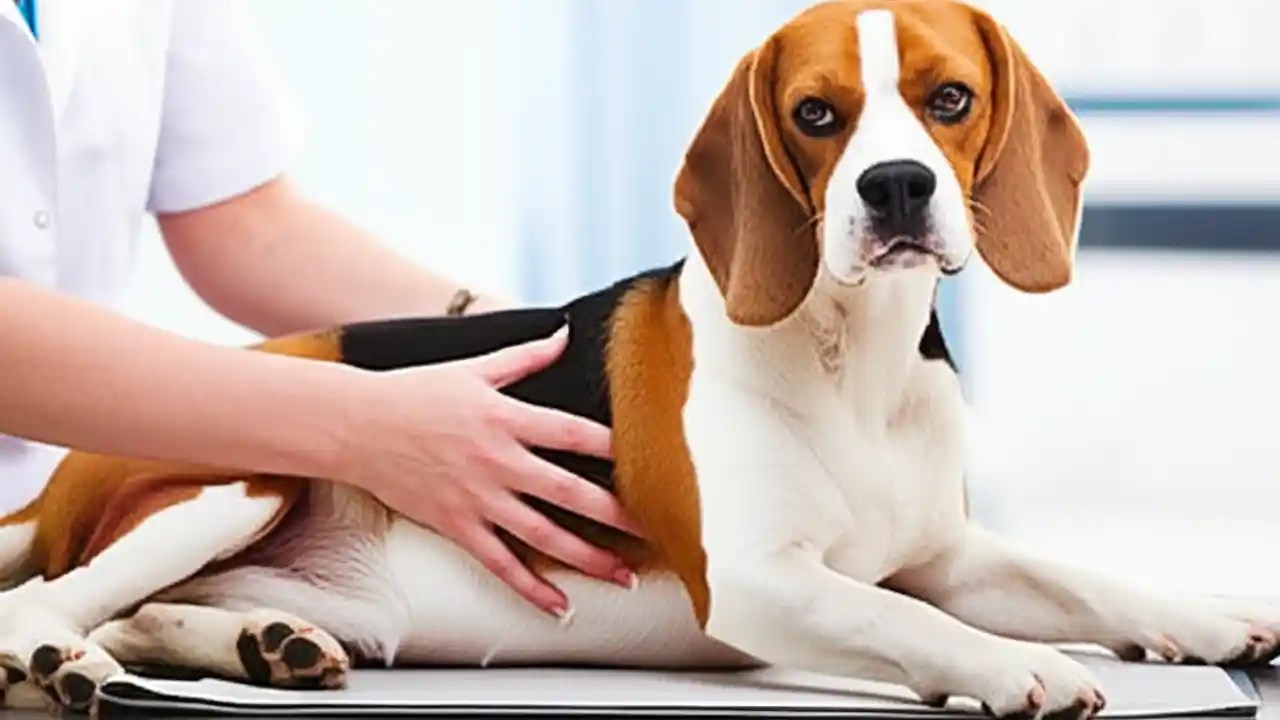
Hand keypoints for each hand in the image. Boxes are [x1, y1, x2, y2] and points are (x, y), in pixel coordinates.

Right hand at [335, 326, 641, 615]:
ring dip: (587, 558)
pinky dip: (531, 588)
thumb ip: (525, 356)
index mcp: (507, 417)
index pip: (573, 433)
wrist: (357, 425)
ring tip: (623, 577)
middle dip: (616, 513)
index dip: (614, 446)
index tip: (651, 460)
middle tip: (655, 530)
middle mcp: (498, 460)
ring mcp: (477, 497)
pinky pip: (500, 563)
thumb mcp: (474, 368)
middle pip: (568, 491)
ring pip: (542, 535)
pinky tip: (560, 606)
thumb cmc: (416, 392)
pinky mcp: (456, 525)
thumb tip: (565, 334)